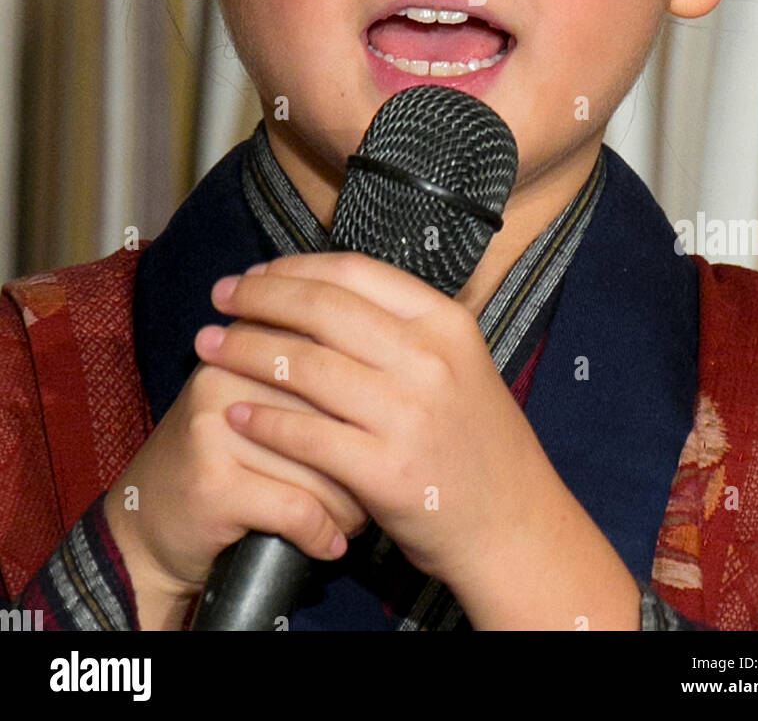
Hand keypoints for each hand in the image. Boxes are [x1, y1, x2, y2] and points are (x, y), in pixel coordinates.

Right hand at [103, 279, 370, 612]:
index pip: (333, 348)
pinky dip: (322, 533)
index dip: (368, 394)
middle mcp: (228, 371)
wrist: (148, 517)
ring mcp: (217, 425)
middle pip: (335, 403)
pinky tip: (327, 541)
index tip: (383, 426)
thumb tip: (396, 359)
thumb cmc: (228, 451)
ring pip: (323, 461)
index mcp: (250, 337)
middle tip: (379, 476)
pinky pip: (297, 508)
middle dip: (366, 449)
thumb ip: (315, 363)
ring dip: (349, 501)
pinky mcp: (213, 482)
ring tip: (353, 514)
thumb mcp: (267, 393)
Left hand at [199, 251, 563, 588]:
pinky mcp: (387, 471)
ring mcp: (409, 415)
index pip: (355, 272)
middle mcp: (429, 359)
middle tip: (219, 297)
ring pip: (305, 367)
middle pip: (321, 310)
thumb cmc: (475, 441)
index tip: (256, 273)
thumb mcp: (457, 362)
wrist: (514, 524)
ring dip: (246, 351)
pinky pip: (306, 434)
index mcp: (444, 322)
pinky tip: (234, 409)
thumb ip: (401, 328)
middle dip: (258, 298)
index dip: (294, 267)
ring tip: (209, 347)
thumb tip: (323, 291)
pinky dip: (262, 418)